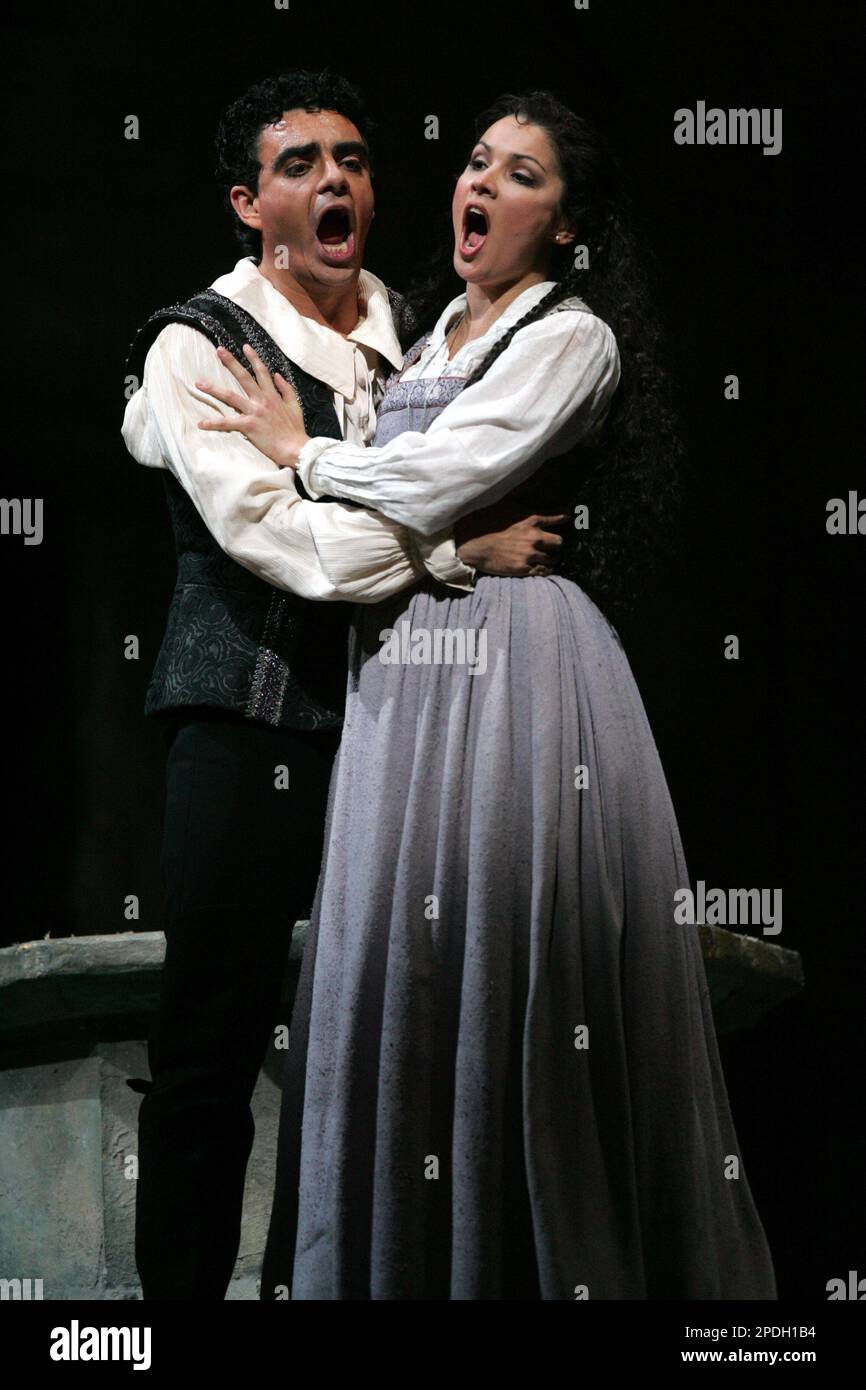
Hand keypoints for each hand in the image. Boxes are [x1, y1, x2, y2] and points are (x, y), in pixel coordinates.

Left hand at [195, 343, 309, 468]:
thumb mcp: (295, 406)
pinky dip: (214, 423)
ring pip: (230, 396)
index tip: (245, 347)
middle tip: (219, 350)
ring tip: (199, 383)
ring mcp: (254, 412)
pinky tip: (201, 424)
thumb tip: (277, 375)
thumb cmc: (295, 430)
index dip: (254, 358)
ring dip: (213, 389)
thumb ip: (286, 389)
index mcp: (272, 395)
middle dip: (231, 362)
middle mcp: (262, 400)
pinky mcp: (249, 426)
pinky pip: (228, 423)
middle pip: (244, 377)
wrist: (296, 448)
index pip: (262, 372)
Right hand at [455, 501, 568, 577]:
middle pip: (559, 542)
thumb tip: (539, 474)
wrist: (470, 543)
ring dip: (549, 557)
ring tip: (544, 557)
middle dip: (555, 542)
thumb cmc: (485, 520)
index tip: (568, 517)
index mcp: (531, 519)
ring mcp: (529, 554)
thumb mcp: (505, 502)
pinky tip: (539, 567)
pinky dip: (543, 569)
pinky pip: (543, 571)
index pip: (558, 517)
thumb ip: (523, 493)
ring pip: (552, 559)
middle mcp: (534, 537)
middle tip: (549, 544)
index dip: (564, 517)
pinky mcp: (523, 568)